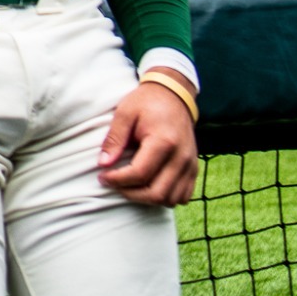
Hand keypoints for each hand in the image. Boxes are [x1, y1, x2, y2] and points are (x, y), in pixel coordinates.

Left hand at [98, 74, 198, 205]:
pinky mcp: (194, 169)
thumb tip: (103, 164)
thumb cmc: (146, 103)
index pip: (140, 173)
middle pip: (157, 193)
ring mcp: (190, 165)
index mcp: (164, 142)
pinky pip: (183, 196)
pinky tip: (148, 187)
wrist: (174, 96)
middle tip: (113, 184)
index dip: (118, 180)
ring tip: (129, 187)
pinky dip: (165, 198)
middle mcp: (181, 157)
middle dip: (131, 194)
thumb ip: (114, 139)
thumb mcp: (124, 113)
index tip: (103, 177)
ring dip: (148, 199)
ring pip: (171, 199)